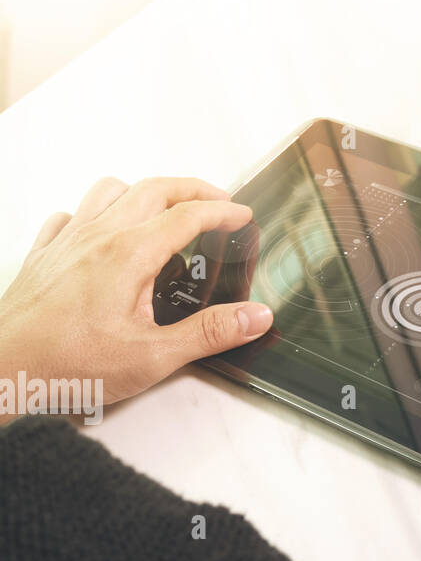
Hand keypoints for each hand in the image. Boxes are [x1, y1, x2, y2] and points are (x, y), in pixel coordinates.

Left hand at [0, 177, 273, 419]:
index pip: (188, 215)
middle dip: (193, 188)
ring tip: (164, 207)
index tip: (242, 216)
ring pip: (110, 190)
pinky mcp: (44, 256)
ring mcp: (67, 242)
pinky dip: (94, 213)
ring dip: (144, 191)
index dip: (223, 211)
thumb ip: (209, 333)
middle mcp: (99, 237)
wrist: (3, 372)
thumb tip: (254, 315)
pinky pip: (70, 215)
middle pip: (154, 189)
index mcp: (130, 254)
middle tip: (217, 200)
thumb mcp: (153, 357)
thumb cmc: (66, 365)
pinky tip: (101, 231)